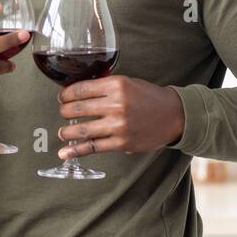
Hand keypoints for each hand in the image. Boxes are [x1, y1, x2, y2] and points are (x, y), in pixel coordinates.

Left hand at [55, 75, 184, 156]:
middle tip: (63, 112)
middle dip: (64, 111)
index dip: (66, 94)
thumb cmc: (149, 97)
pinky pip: (93, 147)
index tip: (62, 97)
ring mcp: (118, 125)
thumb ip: (104, 86)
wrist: (174, 115)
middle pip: (77, 109)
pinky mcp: (121, 143)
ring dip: (66, 132)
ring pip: (81, 130)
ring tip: (62, 133)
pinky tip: (64, 153)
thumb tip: (77, 92)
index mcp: (117, 85)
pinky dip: (75, 151)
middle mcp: (116, 105)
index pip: (80, 89)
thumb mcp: (127, 83)